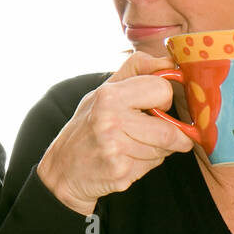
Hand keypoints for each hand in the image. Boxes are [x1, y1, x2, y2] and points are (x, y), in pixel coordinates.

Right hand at [36, 51, 194, 214]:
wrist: (61, 169)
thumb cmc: (86, 127)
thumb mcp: (102, 91)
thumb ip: (136, 70)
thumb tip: (169, 62)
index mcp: (108, 95)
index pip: (162, 90)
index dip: (164, 99)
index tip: (156, 106)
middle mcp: (111, 120)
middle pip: (169, 130)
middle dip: (171, 135)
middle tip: (155, 133)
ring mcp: (115, 148)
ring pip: (164, 149)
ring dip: (158, 150)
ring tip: (135, 146)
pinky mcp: (120, 171)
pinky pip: (153, 165)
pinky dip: (147, 163)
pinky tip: (127, 159)